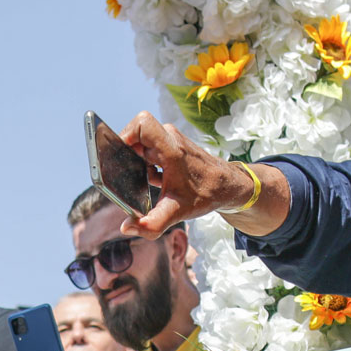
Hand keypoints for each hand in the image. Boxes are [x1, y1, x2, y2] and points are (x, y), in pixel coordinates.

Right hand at [117, 113, 257, 236]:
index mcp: (171, 149)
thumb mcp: (177, 212)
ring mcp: (172, 140)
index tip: (122, 154)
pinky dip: (148, 163)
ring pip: (143, 143)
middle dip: (129, 155)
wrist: (228, 186)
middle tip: (134, 174)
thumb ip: (151, 223)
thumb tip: (127, 227)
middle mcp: (171, 139)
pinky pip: (151, 148)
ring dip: (139, 160)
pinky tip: (157, 179)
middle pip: (136, 134)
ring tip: (150, 178)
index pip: (142, 123)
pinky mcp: (173, 145)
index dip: (126, 134)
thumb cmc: (205, 194)